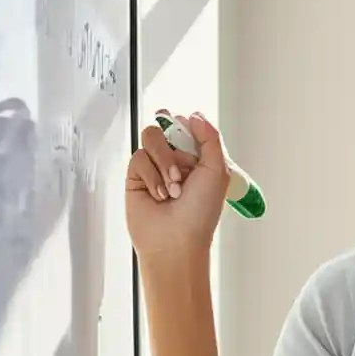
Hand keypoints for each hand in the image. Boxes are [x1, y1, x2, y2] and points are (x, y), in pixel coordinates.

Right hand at [126, 110, 229, 263]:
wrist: (175, 240)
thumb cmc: (200, 212)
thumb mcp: (218, 170)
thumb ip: (210, 138)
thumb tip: (195, 115)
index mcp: (199, 158)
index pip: (189, 126)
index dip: (187, 125)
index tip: (190, 131)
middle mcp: (177, 160)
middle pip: (167, 126)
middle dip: (177, 148)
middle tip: (183, 171)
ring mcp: (155, 167)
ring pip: (152, 138)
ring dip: (165, 162)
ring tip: (173, 188)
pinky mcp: (136, 177)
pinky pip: (139, 157)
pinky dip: (151, 175)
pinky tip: (159, 195)